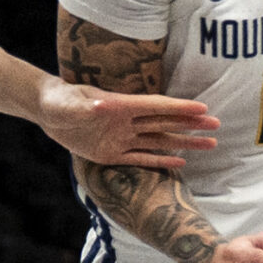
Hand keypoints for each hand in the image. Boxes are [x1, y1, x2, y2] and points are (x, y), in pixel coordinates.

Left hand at [38, 80, 218, 168]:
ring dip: (184, 144)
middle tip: (216, 126)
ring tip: (209, 145)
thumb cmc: (57, 100)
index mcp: (121, 105)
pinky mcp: (112, 153)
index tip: (202, 110)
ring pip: (160, 141)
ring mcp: (121, 137)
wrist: (47, 110)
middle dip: (191, 125)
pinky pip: (141, 158)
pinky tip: (181, 162)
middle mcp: (126, 121)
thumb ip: (86, 106)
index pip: (156, 107)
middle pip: (165, 124)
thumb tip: (103, 106)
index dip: (179, 109)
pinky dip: (160, 160)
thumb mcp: (69, 103)